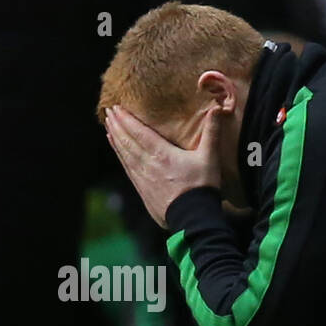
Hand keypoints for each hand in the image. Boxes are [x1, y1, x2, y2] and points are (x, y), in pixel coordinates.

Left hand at [104, 104, 221, 227]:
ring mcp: (143, 178)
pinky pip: (128, 168)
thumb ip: (212, 133)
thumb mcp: (210, 158)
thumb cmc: (202, 188)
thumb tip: (217, 109)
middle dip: (117, 125)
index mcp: (162, 154)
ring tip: (108, 126)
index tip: (117, 107)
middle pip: (128, 141)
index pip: (139, 132)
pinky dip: (120, 156)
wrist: (193, 219)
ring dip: (115, 139)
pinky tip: (117, 150)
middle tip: (108, 112)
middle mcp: (148, 164)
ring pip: (124, 154)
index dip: (127, 119)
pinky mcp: (143, 190)